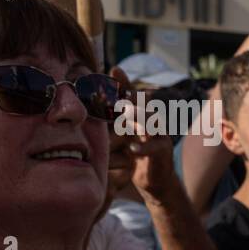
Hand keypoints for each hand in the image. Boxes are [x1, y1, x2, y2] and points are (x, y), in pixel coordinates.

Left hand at [106, 68, 178, 200]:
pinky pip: (156, 146)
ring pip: (152, 120)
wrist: (153, 180)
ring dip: (139, 117)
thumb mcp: (118, 137)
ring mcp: (159, 134)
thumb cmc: (132, 157)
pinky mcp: (164, 150)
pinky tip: (133, 148)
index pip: (130, 95)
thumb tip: (83, 108)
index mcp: (137, 115)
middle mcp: (150, 120)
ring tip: (128, 115)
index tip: (114, 69)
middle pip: (142, 103)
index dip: (123, 82)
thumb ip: (108, 123)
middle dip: (133, 97)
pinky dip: (144, 147)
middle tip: (121, 94)